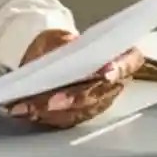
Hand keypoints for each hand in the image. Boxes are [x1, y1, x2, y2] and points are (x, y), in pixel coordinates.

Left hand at [5, 29, 145, 128]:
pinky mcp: (82, 114)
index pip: (129, 62)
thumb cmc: (59, 44)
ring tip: (29, 107)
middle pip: (98, 94)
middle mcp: (115, 83)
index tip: (106, 72)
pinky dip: (45, 116)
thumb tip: (63, 54)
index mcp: (121, 56)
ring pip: (79, 111)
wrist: (48, 56)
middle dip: (73, 99)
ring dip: (53, 112)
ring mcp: (99, 101)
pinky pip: (66, 119)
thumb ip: (65, 45)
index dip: (119, 69)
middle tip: (53, 101)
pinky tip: (27, 112)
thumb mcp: (61, 36)